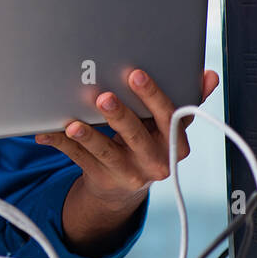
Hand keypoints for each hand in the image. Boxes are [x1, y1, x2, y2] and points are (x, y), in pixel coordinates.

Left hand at [35, 68, 219, 211]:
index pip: (168, 117)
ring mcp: (129, 173)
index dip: (152, 96)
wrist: (127, 184)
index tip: (135, 74)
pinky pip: (79, 159)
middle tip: (103, 97)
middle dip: (120, 116)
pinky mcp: (103, 179)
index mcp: (175, 142)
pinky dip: (61, 144)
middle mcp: (156, 161)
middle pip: (136, 135)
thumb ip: (186, 99)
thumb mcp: (168, 125)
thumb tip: (210, 75)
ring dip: (88, 136)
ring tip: (72, 123)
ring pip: (106, 152)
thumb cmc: (148, 141)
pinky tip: (46, 132)